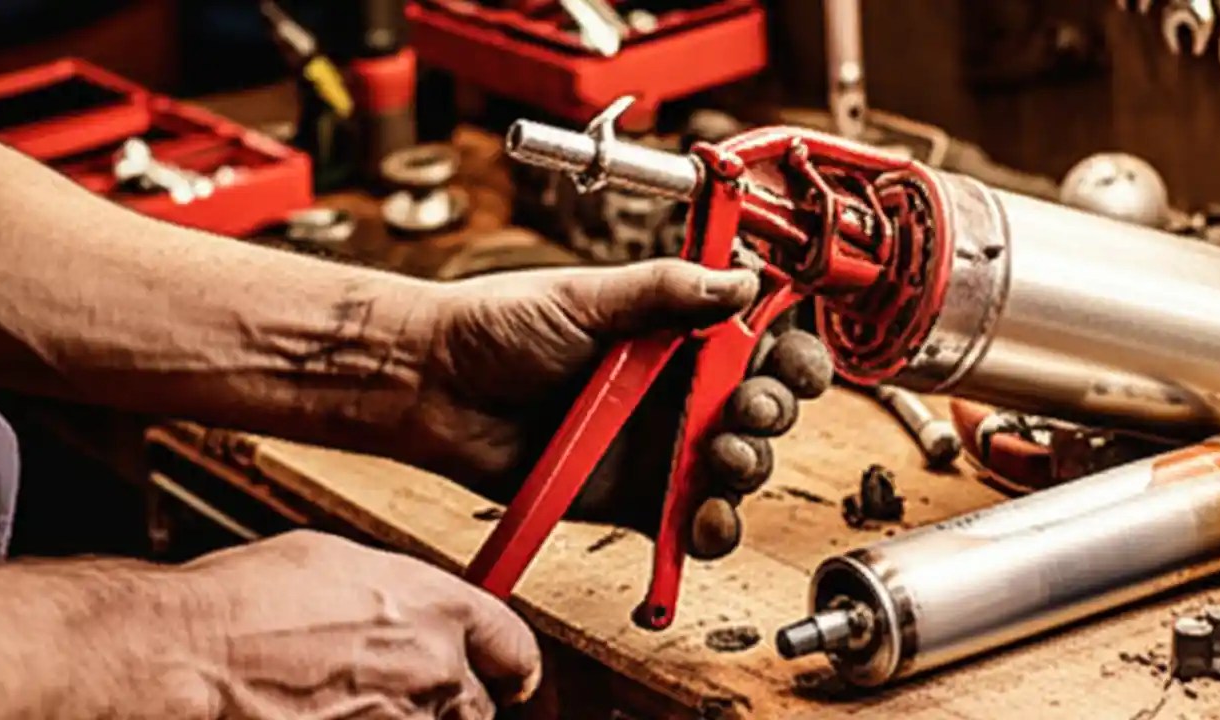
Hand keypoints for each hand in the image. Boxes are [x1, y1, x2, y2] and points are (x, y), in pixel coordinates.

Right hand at [53, 531, 539, 718]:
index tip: (504, 678)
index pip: (513, 647)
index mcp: (439, 608)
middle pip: (477, 709)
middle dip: (448, 708)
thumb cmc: (243, 604)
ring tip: (347, 708)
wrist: (189, 657)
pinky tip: (322, 717)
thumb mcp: (335, 564)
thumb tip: (406, 607)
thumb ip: (396, 595)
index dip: (508, 667)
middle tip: (401, 700)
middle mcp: (435, 668)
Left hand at [412, 259, 833, 552]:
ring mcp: (656, 446)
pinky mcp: (632, 498)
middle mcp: (675, 389)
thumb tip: (742, 279)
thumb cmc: (496, 326)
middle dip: (769, 412)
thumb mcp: (584, 296)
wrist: (433, 385)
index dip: (786, 356)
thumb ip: (665, 291)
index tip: (786, 362)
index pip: (758, 343)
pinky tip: (704, 521)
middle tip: (747, 409)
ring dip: (745, 467)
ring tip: (722, 458)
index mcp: (675, 333)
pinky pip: (685, 522)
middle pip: (759, 408)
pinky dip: (706, 529)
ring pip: (733, 469)